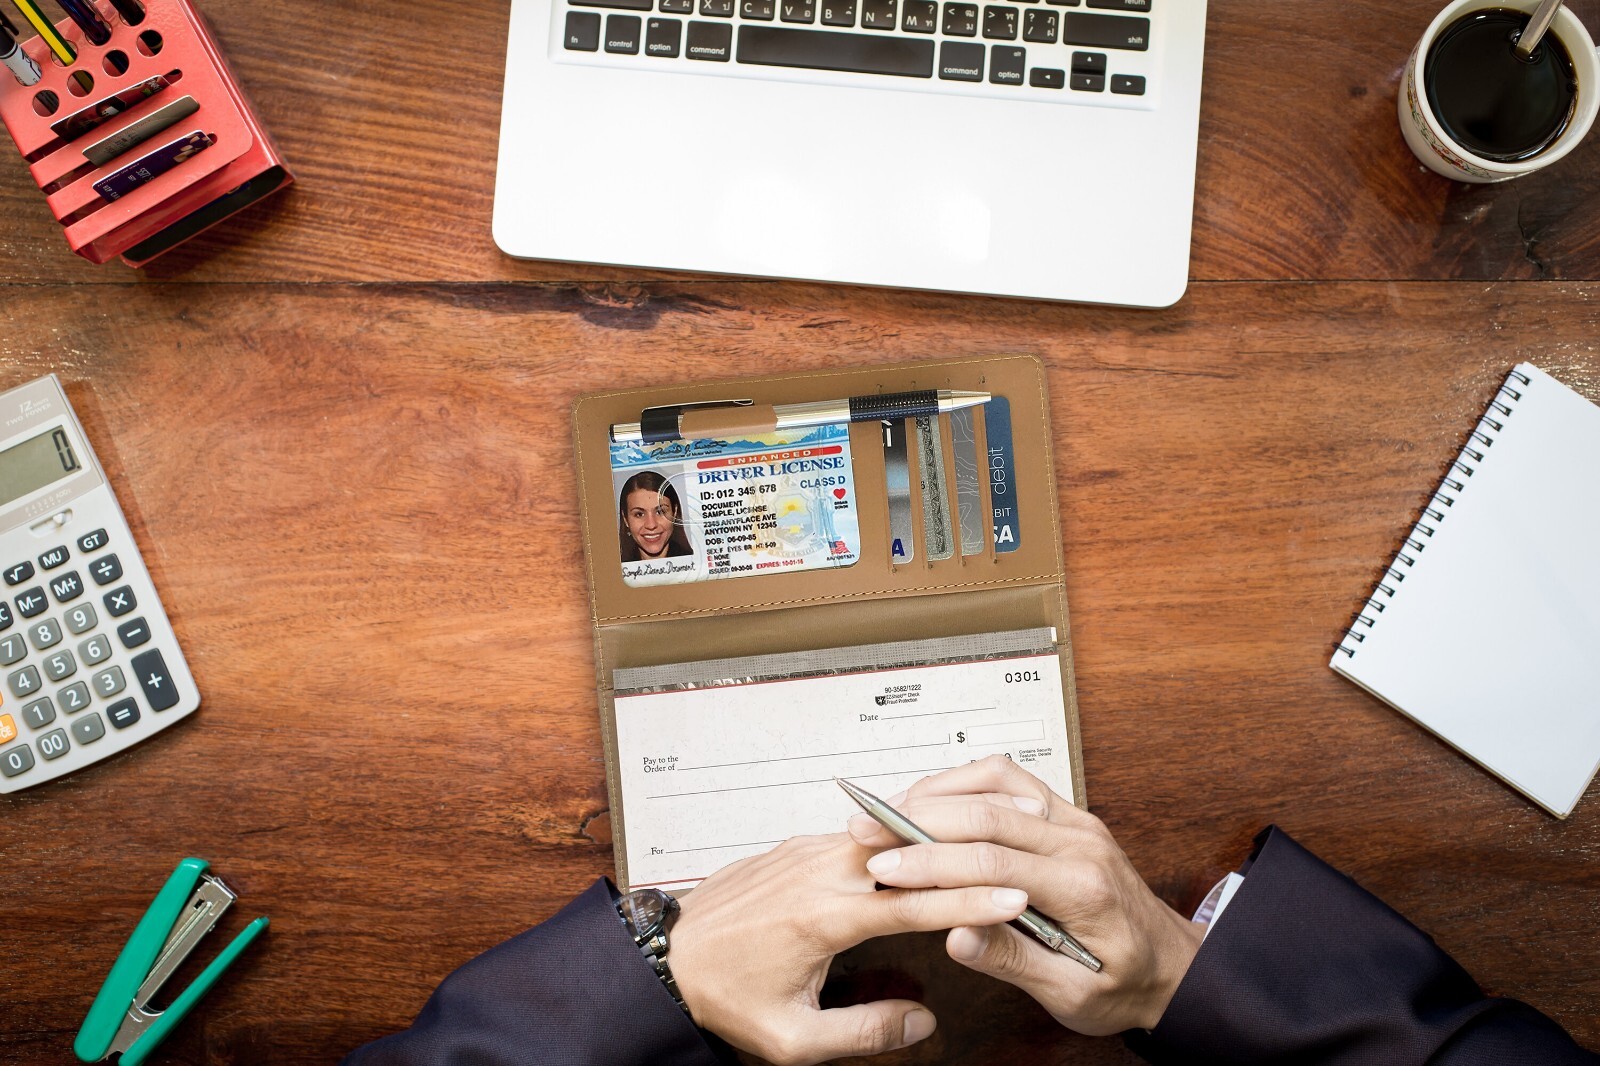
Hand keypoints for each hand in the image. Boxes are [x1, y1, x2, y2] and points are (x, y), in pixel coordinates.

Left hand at [668, 831, 1031, 1064]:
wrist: (665, 956)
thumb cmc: (724, 995)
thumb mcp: (793, 1038)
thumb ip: (863, 1031)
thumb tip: (921, 1021)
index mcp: (822, 918)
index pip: (914, 902)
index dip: (969, 899)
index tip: (1012, 895)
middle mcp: (815, 874)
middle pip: (906, 852)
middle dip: (961, 855)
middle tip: (1013, 858)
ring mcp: (804, 854)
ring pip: (882, 837)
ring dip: (928, 844)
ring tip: (980, 850)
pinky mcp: (795, 849)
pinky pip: (856, 836)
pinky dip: (894, 842)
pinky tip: (919, 853)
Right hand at [845, 757, 1203, 1034]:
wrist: (1172, 967)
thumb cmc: (1126, 984)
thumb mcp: (1071, 996)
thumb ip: (1013, 961)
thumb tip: (956, 934)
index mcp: (1084, 888)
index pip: (994, 861)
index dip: (930, 862)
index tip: (884, 868)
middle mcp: (1081, 841)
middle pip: (986, 812)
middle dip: (917, 820)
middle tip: (865, 831)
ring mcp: (1074, 820)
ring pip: (997, 780)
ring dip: (937, 791)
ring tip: (888, 812)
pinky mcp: (1063, 814)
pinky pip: (1009, 779)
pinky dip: (963, 781)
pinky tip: (930, 800)